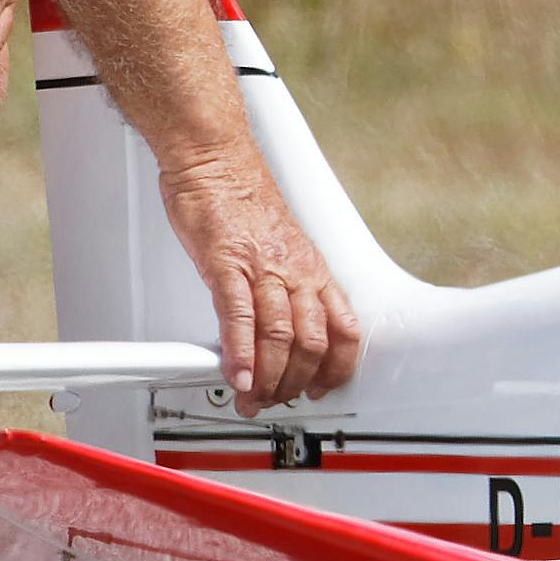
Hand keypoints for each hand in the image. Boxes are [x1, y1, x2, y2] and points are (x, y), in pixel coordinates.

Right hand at [159, 148, 362, 412]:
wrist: (214, 159)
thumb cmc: (240, 200)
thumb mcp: (277, 248)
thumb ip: (281, 289)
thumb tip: (277, 330)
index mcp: (311, 269)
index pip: (345, 329)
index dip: (337, 368)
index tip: (321, 389)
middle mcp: (294, 271)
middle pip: (312, 342)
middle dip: (294, 383)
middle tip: (272, 401)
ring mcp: (262, 268)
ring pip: (280, 336)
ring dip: (266, 378)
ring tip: (252, 399)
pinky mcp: (226, 263)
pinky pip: (239, 316)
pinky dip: (240, 353)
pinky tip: (236, 375)